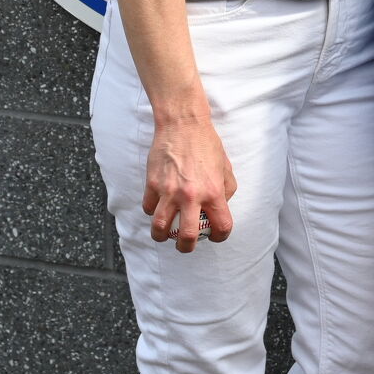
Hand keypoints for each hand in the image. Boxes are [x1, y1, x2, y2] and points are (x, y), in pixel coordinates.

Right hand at [142, 116, 236, 251]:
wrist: (183, 125)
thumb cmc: (207, 145)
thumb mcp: (225, 167)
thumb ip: (225, 190)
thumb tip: (219, 208)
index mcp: (214, 192)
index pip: (221, 225)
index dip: (221, 236)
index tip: (216, 236)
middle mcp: (191, 195)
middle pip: (187, 236)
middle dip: (186, 247)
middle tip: (186, 246)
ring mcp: (169, 191)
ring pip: (159, 228)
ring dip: (162, 236)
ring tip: (165, 235)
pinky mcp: (152, 185)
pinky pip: (148, 208)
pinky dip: (151, 212)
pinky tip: (157, 208)